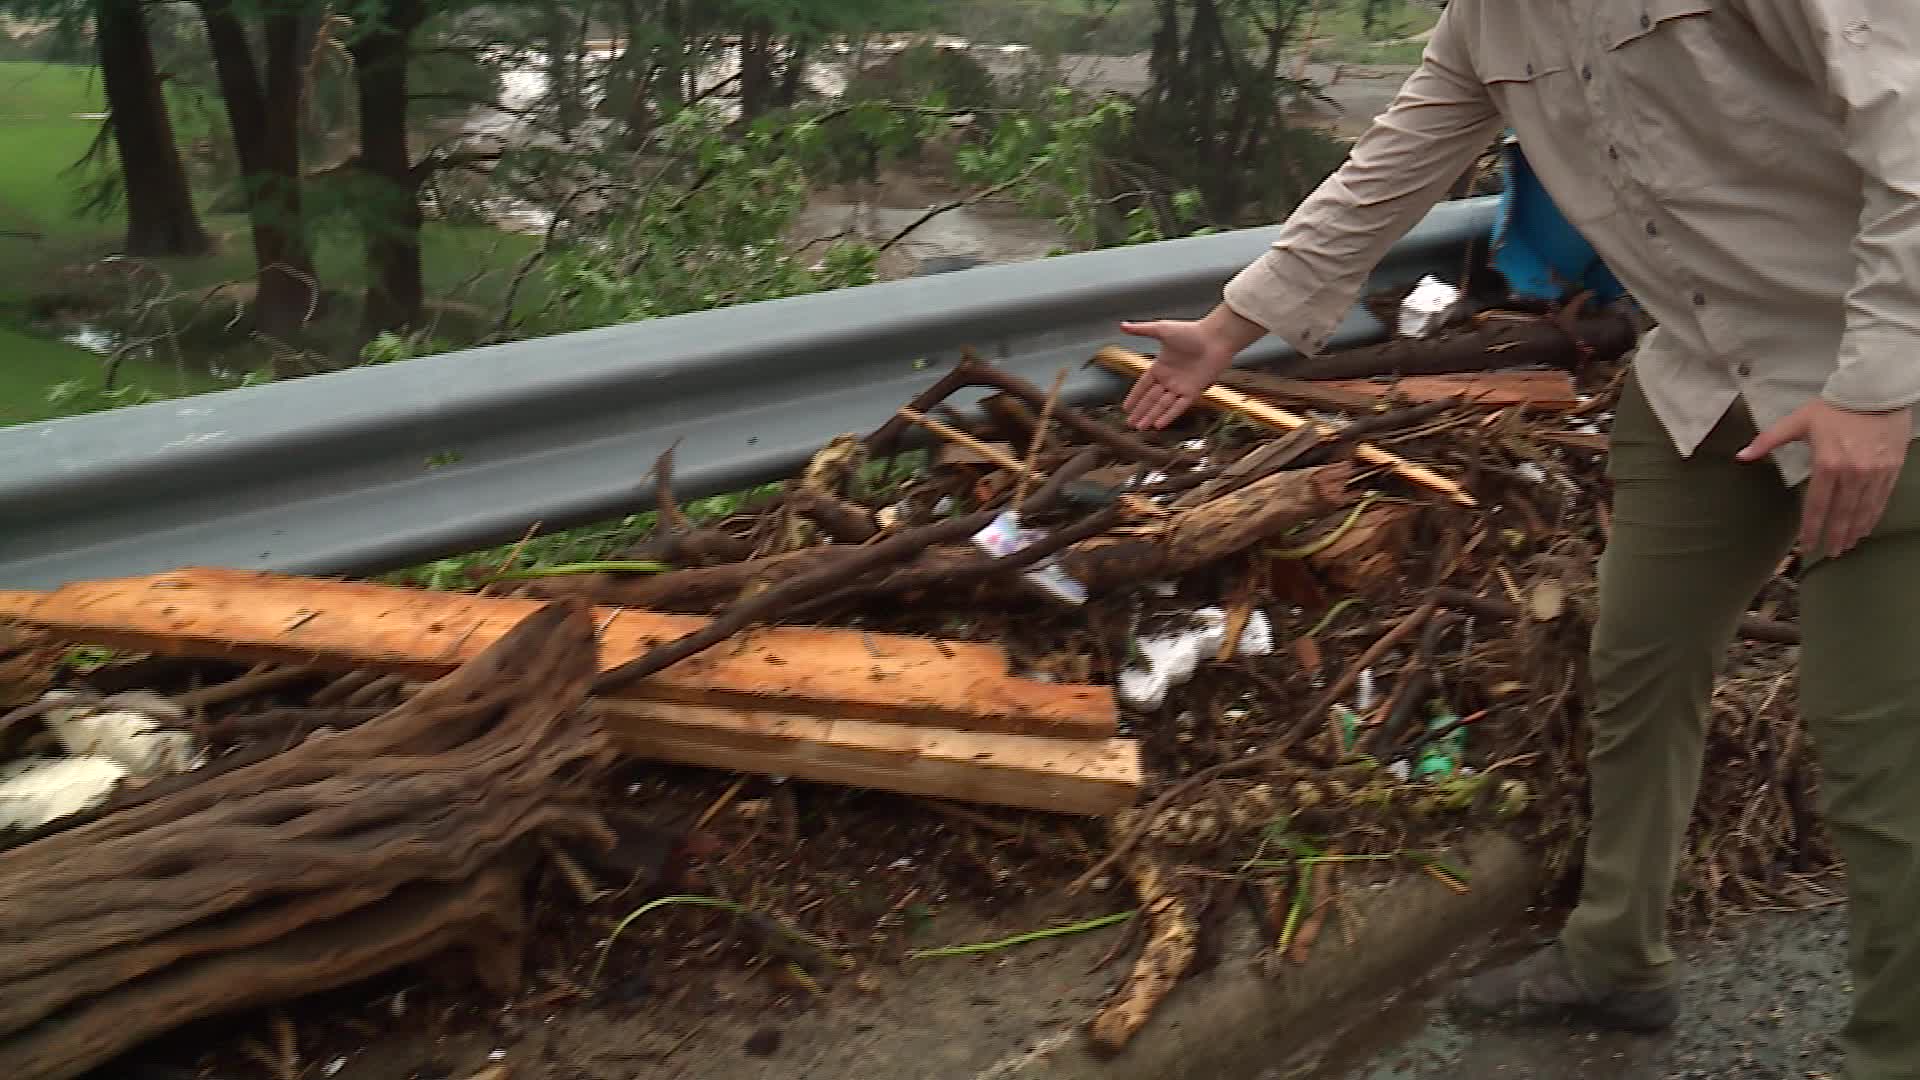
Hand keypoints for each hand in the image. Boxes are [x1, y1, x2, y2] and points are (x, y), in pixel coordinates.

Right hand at [1119, 306, 1264, 429]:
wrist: (1216, 338)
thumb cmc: (1191, 331)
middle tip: (1130, 423)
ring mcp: (1181, 386)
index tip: (1126, 407)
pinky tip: (1159, 425)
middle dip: (1140, 412)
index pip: (1143, 386)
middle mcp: (1170, 379)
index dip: (1134, 397)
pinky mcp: (1193, 391)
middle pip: (1151, 399)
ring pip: (1162, 405)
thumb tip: (1123, 325)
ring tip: (1140, 427)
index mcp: (1161, 366)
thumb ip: (1141, 330)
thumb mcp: (1162, 330)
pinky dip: (1168, 416)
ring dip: (1151, 416)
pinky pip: (1178, 407)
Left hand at [1738, 398, 1912, 557]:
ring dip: (1854, 531)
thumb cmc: (1835, 407)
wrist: (1875, 392)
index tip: (1807, 545)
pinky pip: (1881, 499)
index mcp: (1827, 464)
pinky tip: (1866, 527)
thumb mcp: (1798, 421)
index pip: (1816, 505)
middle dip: (1834, 536)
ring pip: (1863, 510)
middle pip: (1841, 513)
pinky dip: (1872, 516)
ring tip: (1847, 546)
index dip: (1811, 528)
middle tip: (1830, 553)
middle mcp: (1852, 473)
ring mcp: (1874, 473)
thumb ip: (1768, 441)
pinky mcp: (1891, 469)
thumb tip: (1742, 455)